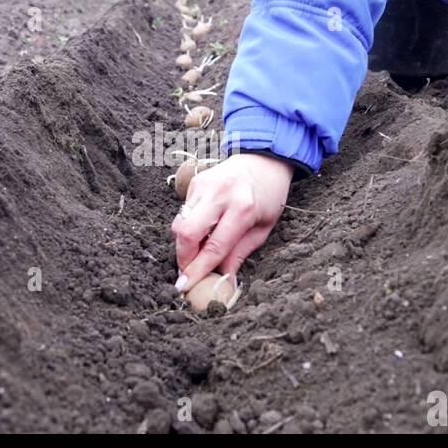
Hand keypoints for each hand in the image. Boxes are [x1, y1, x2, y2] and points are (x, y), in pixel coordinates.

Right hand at [171, 153, 293, 292]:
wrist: (264, 161)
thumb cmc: (268, 197)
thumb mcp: (262, 229)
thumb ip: (239, 254)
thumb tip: (223, 280)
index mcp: (243, 209)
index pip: (213, 247)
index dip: (198, 269)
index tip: (185, 286)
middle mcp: (220, 195)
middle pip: (186, 233)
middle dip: (182, 258)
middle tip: (187, 271)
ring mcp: (204, 186)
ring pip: (179, 223)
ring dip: (184, 244)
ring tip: (197, 252)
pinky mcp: (195, 183)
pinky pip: (183, 213)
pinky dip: (188, 228)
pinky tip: (202, 230)